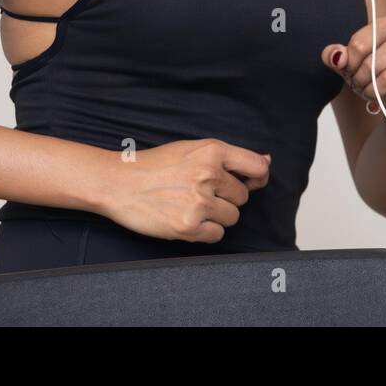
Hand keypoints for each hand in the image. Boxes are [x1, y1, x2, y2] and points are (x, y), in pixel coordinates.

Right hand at [100, 138, 270, 242]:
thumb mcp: (192, 150)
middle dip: (227, 198)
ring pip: (232, 217)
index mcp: (212, 151)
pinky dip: (205, 232)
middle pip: (243, 196)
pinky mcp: (188, 226)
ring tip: (191, 206)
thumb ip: (229, 158)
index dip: (257, 178)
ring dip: (217, 216)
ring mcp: (199, 201)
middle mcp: (209, 174)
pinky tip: (187, 219)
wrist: (118, 183)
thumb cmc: (154, 166)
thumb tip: (267, 161)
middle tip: (199, 193)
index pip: (257, 167)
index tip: (251, 182)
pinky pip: (217, 235)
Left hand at [322, 16, 385, 121]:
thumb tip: (336, 57)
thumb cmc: (380, 77)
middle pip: (373, 63)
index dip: (349, 66)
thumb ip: (337, 57)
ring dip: (378, 92)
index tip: (351, 73)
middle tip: (363, 88)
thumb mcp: (353, 66)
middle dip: (362, 82)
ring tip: (377, 93)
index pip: (359, 45)